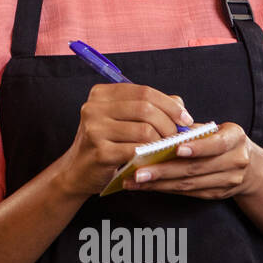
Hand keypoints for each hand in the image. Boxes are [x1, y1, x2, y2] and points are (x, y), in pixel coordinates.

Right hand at [56, 84, 193, 199]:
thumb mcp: (123, 119)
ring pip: (145, 130)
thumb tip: (179, 104)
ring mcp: (94, 129)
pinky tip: (154, 158)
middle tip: (177, 137)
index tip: (185, 118)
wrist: (78, 171)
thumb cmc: (106, 143)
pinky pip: (137, 150)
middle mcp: (94, 107)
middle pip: (145, 108)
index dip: (169, 104)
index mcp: (101, 94)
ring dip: (162, 142)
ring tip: (165, 149)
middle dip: (168, 124)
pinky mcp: (100, 152)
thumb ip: (149, 107)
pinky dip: (151, 155)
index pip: (143, 91)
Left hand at [121, 121, 258, 199]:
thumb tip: (158, 122)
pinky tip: (147, 186)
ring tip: (134, 181)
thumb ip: (190, 128)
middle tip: (138, 172)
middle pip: (196, 168)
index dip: (197, 148)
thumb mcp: (213, 129)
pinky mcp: (216, 194)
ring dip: (159, 184)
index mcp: (235, 138)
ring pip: (189, 184)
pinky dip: (165, 189)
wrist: (249, 166)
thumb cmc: (220, 139)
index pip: (216, 144)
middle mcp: (236, 161)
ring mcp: (228, 181)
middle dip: (164, 170)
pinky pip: (188, 193)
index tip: (176, 149)